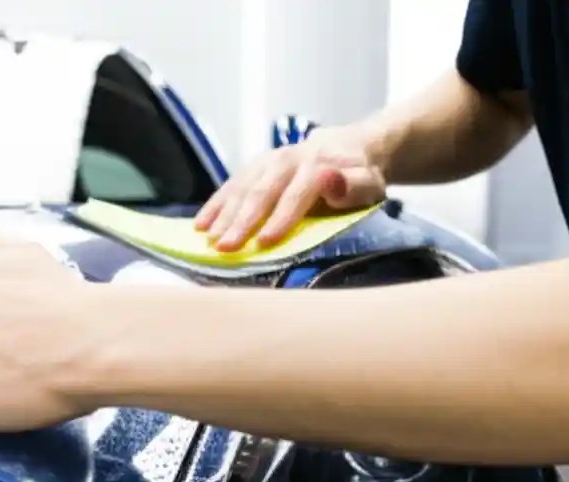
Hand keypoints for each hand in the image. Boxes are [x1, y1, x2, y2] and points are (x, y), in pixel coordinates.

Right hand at [195, 126, 386, 250]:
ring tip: (208, 240)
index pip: (295, 194)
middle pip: (261, 192)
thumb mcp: (368, 182)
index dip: (280, 219)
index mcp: (316, 164)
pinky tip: (199, 225)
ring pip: (241, 188)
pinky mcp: (253, 167)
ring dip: (223, 215)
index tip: (264, 242)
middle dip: (241, 222)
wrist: (346, 147)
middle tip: (225, 247)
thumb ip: (352, 186)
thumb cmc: (358, 176)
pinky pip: (230, 185)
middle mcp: (286, 159)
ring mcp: (266, 161)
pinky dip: (213, 205)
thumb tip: (329, 181)